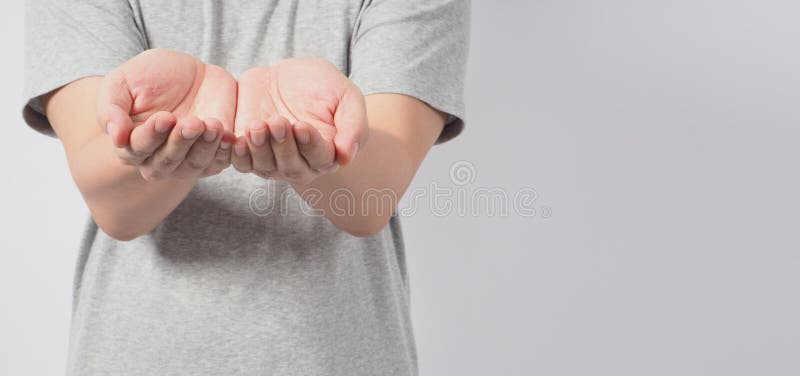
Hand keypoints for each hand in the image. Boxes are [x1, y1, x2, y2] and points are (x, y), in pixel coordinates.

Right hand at [97, 48, 236, 179]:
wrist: (189, 73)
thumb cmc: (149, 76)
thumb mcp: (122, 83)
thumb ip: (112, 108)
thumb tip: (115, 136)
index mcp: (132, 145)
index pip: (138, 148)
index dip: (151, 135)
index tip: (164, 117)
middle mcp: (158, 160)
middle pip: (168, 160)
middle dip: (181, 142)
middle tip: (193, 122)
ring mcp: (187, 162)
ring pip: (195, 164)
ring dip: (205, 147)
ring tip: (213, 125)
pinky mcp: (213, 157)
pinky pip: (220, 161)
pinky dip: (225, 152)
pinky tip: (230, 137)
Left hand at [231, 57, 367, 185]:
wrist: (288, 77)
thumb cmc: (323, 86)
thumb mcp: (346, 96)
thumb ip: (354, 125)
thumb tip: (347, 156)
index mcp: (328, 154)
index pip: (320, 158)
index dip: (310, 145)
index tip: (302, 126)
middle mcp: (300, 165)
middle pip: (291, 166)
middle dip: (283, 146)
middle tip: (277, 121)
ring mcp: (272, 162)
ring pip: (265, 166)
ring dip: (259, 150)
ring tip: (257, 127)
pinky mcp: (249, 153)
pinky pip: (242, 162)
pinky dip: (238, 155)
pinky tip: (236, 141)